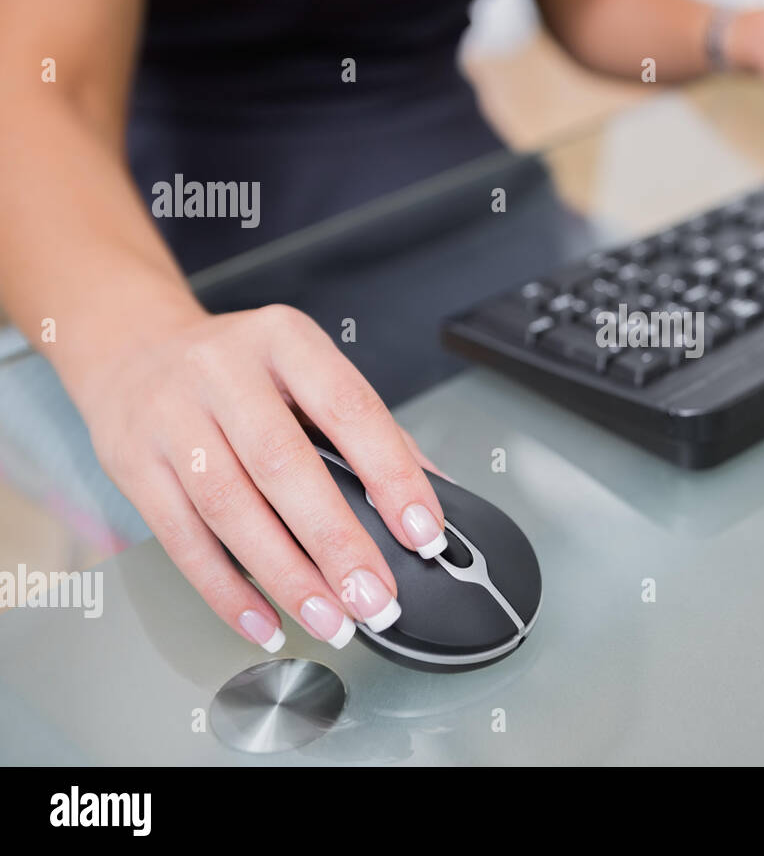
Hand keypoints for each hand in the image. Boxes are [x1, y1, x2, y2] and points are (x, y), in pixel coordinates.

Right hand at [70, 302, 447, 652]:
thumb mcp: (304, 370)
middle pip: (284, 465)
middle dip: (336, 542)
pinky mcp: (133, 465)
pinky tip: (266, 621)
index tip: (423, 531)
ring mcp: (170, 416)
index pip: (349, 408)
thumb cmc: (239, 370)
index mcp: (285, 340)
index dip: (390, 473)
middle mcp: (223, 371)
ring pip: (230, 509)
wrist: (133, 349)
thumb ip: (368, 428)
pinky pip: (183, 540)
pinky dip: (228, 591)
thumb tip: (433, 490)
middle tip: (375, 596)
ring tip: (330, 620)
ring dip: (286, 576)